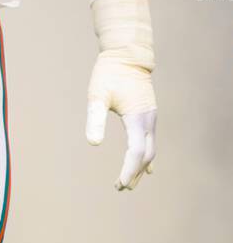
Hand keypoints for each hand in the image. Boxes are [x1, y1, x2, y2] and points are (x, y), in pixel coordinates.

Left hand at [86, 55, 156, 189]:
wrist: (126, 54)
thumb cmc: (109, 73)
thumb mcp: (97, 95)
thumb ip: (95, 118)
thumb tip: (93, 143)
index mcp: (138, 118)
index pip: (137, 152)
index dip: (130, 170)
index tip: (120, 184)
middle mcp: (148, 120)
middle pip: (146, 155)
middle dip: (134, 173)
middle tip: (119, 188)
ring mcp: (150, 118)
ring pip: (150, 150)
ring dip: (139, 168)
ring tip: (127, 183)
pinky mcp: (147, 115)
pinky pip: (150, 142)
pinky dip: (146, 158)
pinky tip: (146, 169)